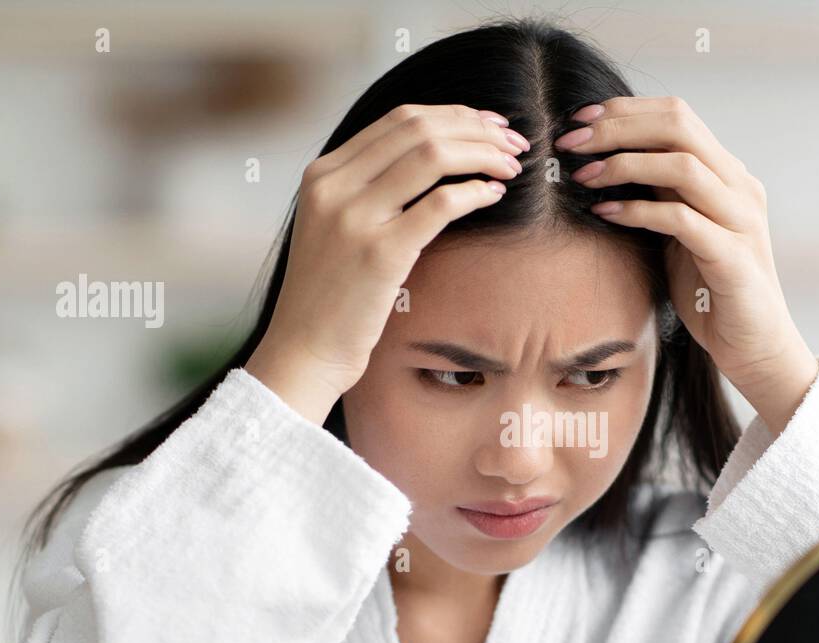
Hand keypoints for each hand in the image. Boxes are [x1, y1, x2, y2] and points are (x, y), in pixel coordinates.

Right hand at [246, 104, 530, 423]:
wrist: (305, 351)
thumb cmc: (330, 298)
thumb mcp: (335, 228)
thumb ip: (368, 191)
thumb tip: (433, 160)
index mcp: (322, 173)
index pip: (398, 119)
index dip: (453, 115)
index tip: (489, 124)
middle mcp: (334, 186)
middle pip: (419, 129)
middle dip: (476, 128)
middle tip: (513, 141)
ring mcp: (354, 217)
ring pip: (432, 156)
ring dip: (482, 154)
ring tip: (512, 164)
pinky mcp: (380, 252)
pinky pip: (440, 204)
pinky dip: (475, 192)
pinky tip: (495, 195)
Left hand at [557, 96, 818, 432]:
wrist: (754, 346)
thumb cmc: (711, 293)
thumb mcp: (679, 234)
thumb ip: (658, 196)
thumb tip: (604, 164)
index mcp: (727, 174)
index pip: (677, 115)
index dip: (625, 110)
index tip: (578, 120)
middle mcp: (739, 187)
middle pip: (679, 126)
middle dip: (618, 127)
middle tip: (571, 141)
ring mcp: (741, 219)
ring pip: (682, 165)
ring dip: (624, 164)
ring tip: (583, 176)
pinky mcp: (733, 257)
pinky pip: (681, 219)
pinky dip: (639, 210)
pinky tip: (606, 213)